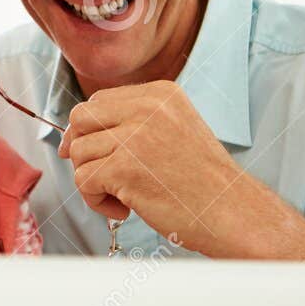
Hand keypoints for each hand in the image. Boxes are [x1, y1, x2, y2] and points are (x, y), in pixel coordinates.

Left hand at [58, 81, 245, 256]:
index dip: (88, 131)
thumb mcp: (174, 131)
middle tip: (101, 176)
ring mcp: (134, 136)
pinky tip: (125, 210)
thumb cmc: (203, 182)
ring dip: (93, 181)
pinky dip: (97, 202)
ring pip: (78, 152)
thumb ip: (134, 123)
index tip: (95, 155)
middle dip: (81, 150)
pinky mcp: (124, 167)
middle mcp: (147, 107)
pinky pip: (83, 181)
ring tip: (123, 197)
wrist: (231, 212)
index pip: (99, 101)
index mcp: (160, 94)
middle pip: (80, 119)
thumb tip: (73, 137)